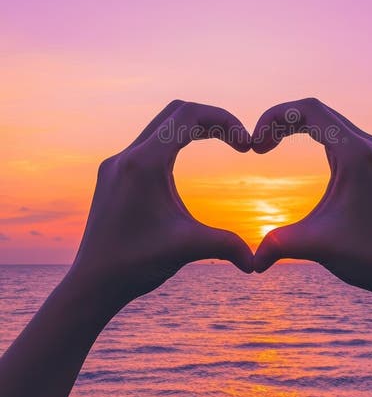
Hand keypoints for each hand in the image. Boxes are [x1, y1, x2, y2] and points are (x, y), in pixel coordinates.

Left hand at [69, 100, 252, 318]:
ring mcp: (116, 164)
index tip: (246, 145)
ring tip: (223, 144)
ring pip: (160, 126)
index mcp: (144, 164)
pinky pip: (147, 144)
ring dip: (193, 130)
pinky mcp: (112, 175)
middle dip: (212, 121)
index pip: (188, 116)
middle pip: (176, 112)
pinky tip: (187, 165)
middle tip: (239, 141)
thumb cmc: (135, 265)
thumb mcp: (187, 249)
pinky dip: (174, 143)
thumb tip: (255, 262)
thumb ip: (226, 245)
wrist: (91, 284)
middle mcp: (127, 156)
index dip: (224, 121)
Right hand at [252, 98, 371, 300]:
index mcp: (357, 156)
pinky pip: (345, 134)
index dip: (275, 117)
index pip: (309, 110)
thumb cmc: (368, 258)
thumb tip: (251, 262)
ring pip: (332, 121)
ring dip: (299, 127)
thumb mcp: (315, 246)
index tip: (254, 146)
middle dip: (282, 122)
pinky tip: (303, 153)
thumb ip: (277, 245)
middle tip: (258, 146)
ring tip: (270, 145)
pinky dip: (318, 136)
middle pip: (319, 111)